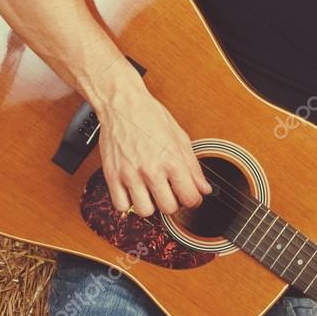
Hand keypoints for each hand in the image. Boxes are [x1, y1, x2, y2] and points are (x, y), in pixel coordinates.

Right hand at [97, 83, 212, 216]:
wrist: (121, 104)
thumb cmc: (150, 116)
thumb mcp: (180, 138)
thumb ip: (193, 166)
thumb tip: (204, 189)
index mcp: (172, 160)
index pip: (190, 198)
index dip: (193, 200)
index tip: (190, 196)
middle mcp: (151, 169)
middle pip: (169, 208)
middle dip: (173, 204)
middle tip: (170, 193)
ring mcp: (130, 174)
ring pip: (145, 211)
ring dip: (150, 206)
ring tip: (151, 193)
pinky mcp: (112, 175)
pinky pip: (121, 205)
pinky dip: (128, 203)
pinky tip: (133, 192)